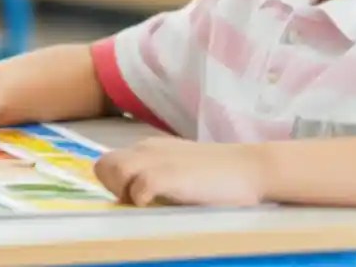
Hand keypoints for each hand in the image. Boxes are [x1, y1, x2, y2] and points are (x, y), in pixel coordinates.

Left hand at [94, 137, 267, 206]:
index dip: (115, 184)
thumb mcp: (181, 170)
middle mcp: (148, 150)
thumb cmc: (221, 176)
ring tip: (145, 206)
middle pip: (103, 164)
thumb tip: (138, 200)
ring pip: (112, 169)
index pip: (110, 162)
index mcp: (150, 149)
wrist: (252, 168)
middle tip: (135, 205)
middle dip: (112, 188)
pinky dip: (142, 199)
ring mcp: (157, 160)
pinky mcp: (168, 175)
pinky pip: (138, 186)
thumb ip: (159, 176)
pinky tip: (160, 206)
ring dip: (122, 191)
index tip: (131, 201)